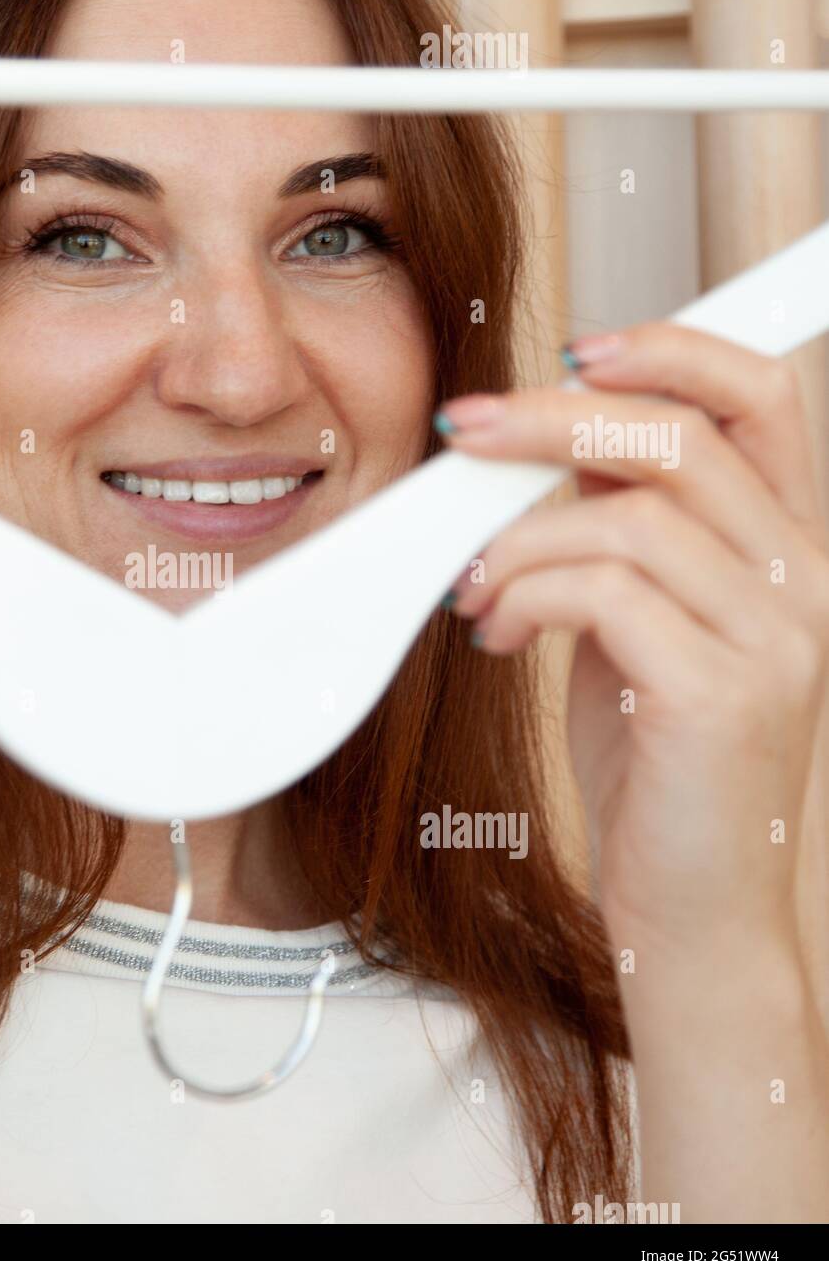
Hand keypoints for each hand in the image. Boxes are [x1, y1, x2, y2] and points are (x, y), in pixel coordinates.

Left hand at [438, 324, 827, 956]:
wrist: (693, 909)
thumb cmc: (659, 766)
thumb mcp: (641, 625)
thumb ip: (622, 536)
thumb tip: (552, 450)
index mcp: (788, 550)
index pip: (760, 399)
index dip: (671, 352)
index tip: (574, 351)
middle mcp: (804, 581)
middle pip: (681, 436)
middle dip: (553, 418)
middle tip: (465, 432)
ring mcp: (777, 639)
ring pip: (629, 517)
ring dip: (515, 540)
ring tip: (473, 590)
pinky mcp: (723, 695)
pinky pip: (602, 593)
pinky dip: (523, 597)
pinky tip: (495, 634)